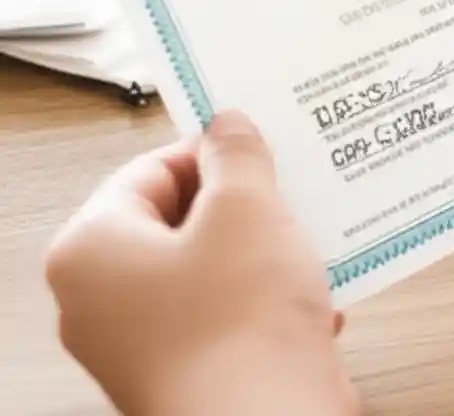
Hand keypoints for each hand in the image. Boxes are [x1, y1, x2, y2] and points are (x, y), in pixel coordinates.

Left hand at [45, 112, 357, 415]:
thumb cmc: (241, 325)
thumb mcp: (248, 208)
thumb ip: (237, 153)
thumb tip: (228, 126)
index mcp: (91, 250)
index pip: (149, 172)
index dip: (212, 150)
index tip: (259, 142)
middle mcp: (102, 301)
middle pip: (180, 222)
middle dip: (245, 204)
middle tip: (291, 186)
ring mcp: (144, 345)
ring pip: (210, 270)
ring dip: (266, 252)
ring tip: (313, 240)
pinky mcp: (189, 375)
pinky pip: (229, 317)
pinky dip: (270, 301)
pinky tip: (316, 297)